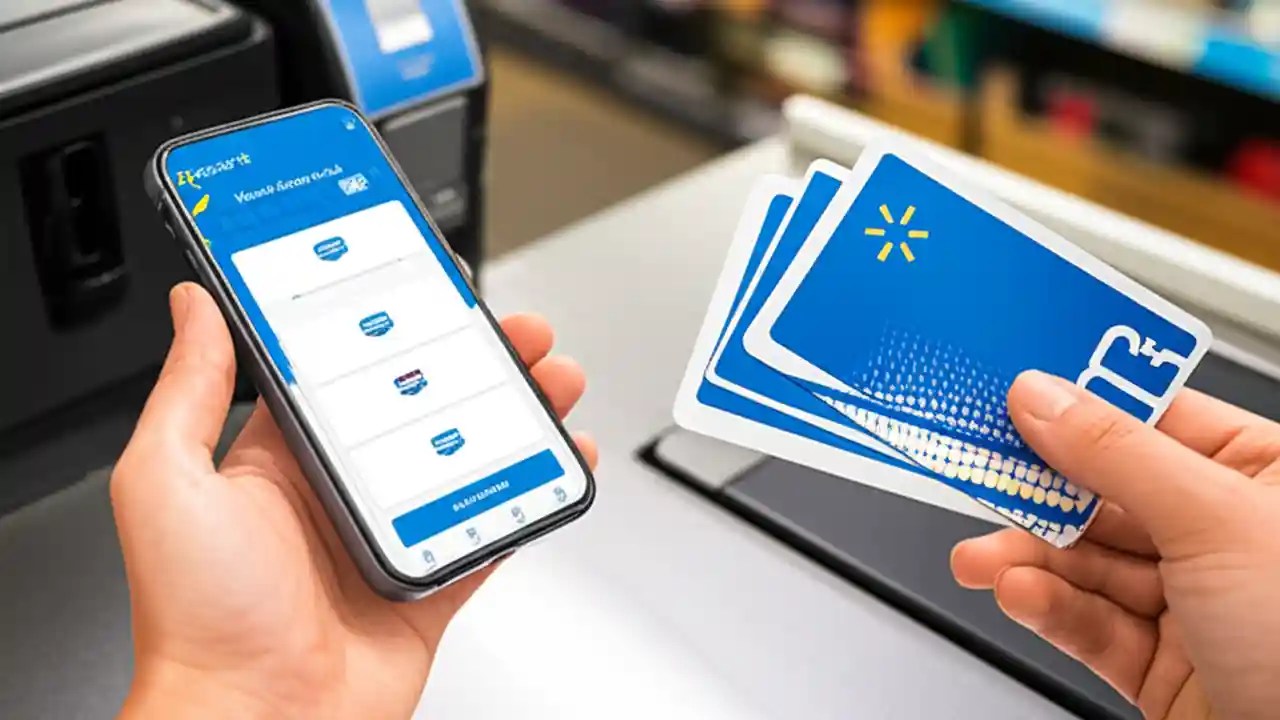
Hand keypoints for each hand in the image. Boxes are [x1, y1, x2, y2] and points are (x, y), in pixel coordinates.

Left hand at [114, 283, 597, 718]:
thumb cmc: (197, 618)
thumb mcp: (168, 481)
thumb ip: (189, 391)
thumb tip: (192, 307)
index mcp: (280, 458)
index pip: (347, 366)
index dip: (394, 321)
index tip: (429, 282)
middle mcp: (340, 489)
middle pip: (427, 402)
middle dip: (477, 357)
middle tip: (513, 327)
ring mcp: (392, 533)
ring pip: (472, 453)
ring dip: (518, 410)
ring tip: (553, 377)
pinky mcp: (431, 578)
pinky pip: (496, 524)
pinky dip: (536, 491)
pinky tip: (563, 459)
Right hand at [951, 371, 1279, 719]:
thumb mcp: (1216, 522)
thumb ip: (1117, 454)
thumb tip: (1043, 399)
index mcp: (1268, 477)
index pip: (1157, 416)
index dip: (1084, 400)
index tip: (1015, 389)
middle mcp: (1229, 535)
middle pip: (1107, 490)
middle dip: (1038, 491)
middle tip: (975, 472)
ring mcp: (1194, 604)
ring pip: (1088, 562)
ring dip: (1028, 558)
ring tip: (983, 557)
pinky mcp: (1162, 665)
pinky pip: (1090, 623)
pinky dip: (1049, 609)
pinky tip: (1021, 594)